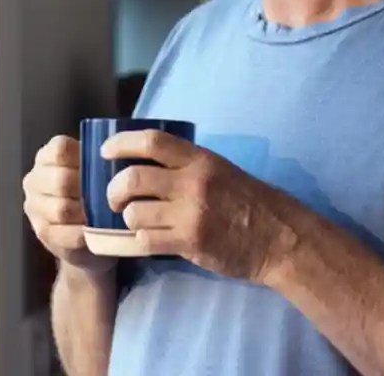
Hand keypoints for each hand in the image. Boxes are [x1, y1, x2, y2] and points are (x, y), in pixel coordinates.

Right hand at [22, 135, 115, 276]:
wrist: (86, 232)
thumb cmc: (94, 192)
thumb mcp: (95, 170)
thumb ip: (98, 161)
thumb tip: (119, 158)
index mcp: (47, 156)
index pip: (60, 149)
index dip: (84, 160)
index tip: (102, 170)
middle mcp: (34, 179)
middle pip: (61, 181)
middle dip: (87, 190)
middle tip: (109, 197)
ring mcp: (34, 207)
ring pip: (61, 209)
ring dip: (86, 213)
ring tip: (103, 214)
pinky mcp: (41, 233)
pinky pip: (63, 234)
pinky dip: (83, 234)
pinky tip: (94, 231)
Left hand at [102, 129, 299, 282]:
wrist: (278, 236)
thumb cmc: (248, 201)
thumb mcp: (220, 169)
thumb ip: (186, 165)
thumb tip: (145, 162)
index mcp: (200, 159)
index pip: (151, 141)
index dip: (121, 143)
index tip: (105, 151)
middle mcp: (193, 182)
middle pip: (132, 178)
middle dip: (113, 190)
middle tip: (114, 199)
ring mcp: (190, 214)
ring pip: (135, 213)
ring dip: (129, 219)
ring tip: (136, 222)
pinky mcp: (190, 242)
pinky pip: (147, 240)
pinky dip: (140, 241)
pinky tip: (149, 239)